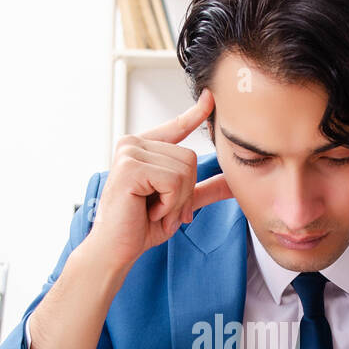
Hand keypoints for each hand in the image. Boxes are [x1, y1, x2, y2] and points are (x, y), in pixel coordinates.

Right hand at [87, 88, 232, 274]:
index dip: (195, 114)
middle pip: (189, 158)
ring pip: (183, 170)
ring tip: (153, 211)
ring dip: (176, 201)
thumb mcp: (178, 203)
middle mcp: (133, 144)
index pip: (175, 127)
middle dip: (184, 193)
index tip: (210, 98)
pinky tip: (148, 211)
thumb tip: (233, 181)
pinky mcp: (130, 166)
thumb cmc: (140, 227)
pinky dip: (168, 204)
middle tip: (162, 210)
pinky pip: (173, 181)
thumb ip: (202, 188)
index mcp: (143, 149)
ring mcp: (129, 152)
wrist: (115, 250)